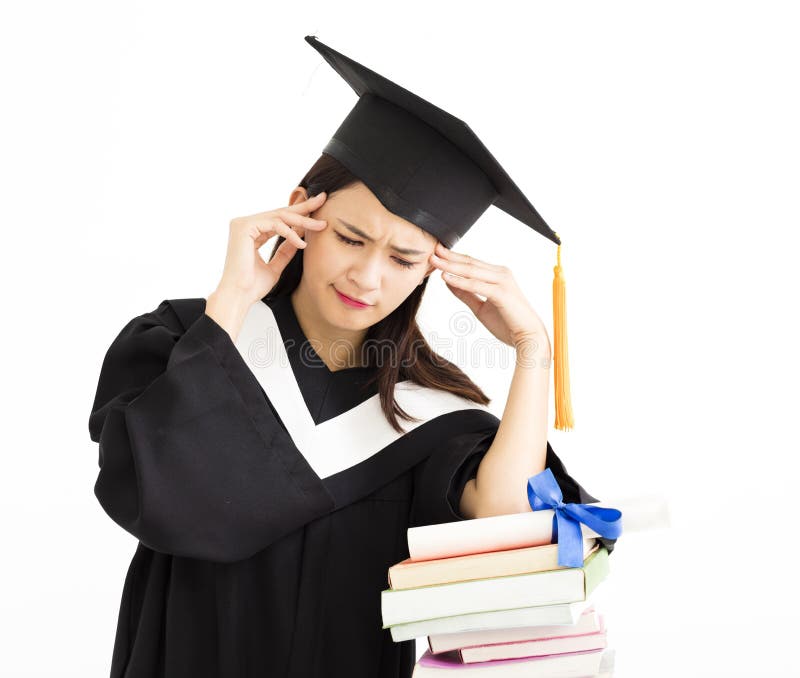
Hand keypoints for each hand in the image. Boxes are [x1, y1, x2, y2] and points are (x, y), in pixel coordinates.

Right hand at [216, 192, 328, 302]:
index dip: (298, 215)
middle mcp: (245, 224)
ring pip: (280, 216)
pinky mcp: (244, 226)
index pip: (278, 219)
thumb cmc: (253, 286)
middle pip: (280, 212)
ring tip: (320, 226)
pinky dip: (290, 233)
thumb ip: (285, 252)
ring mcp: (243, 224)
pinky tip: (302, 244)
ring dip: (302, 221)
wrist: (239, 296)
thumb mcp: (275, 266)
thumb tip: (299, 239)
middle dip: (303, 208)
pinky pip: (274, 224)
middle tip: (322, 199)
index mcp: (251, 232)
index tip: (317, 213)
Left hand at [429, 241, 551, 355]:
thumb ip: (466, 294)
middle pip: (470, 262)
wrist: (528, 338)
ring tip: (434, 261)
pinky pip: (476, 285)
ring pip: (472, 270)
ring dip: (451, 265)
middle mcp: (501, 274)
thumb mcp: (480, 307)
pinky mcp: (502, 292)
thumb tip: (448, 281)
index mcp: (497, 275)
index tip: (437, 253)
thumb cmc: (508, 323)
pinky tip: (446, 278)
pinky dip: (460, 281)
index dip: (453, 257)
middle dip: (449, 256)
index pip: (472, 263)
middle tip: (433, 250)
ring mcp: (502, 282)